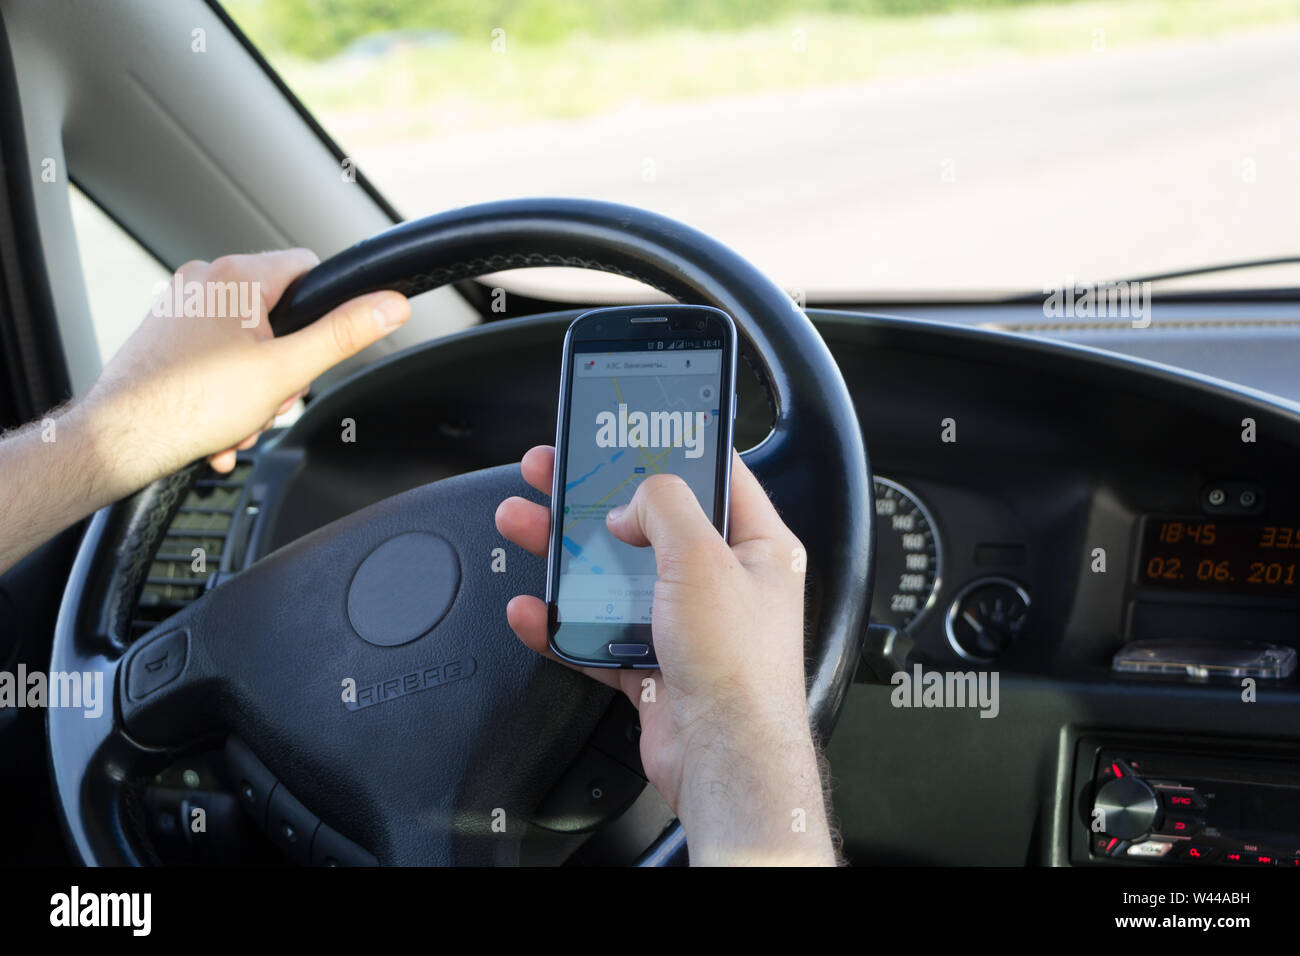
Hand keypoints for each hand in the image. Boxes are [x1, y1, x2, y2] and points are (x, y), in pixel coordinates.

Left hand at [80, 248, 410, 489]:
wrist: (120, 439)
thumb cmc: (190, 404)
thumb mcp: (288, 372)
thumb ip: (344, 335)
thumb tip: (390, 306)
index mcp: (237, 276)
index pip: (309, 269)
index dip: (324, 312)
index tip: (315, 351)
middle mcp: (203, 280)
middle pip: (278, 315)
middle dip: (282, 369)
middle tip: (270, 402)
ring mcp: (179, 308)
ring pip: (246, 344)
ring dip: (254, 390)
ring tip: (237, 423)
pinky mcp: (164, 336)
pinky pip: (214, 358)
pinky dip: (225, 393)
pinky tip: (218, 427)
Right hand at [495, 446, 836, 864]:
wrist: (722, 760)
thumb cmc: (738, 667)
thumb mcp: (701, 557)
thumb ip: (665, 508)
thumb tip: (635, 501)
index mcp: (755, 547)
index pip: (716, 477)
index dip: (672, 450)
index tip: (631, 431)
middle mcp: (723, 583)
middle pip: (649, 523)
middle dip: (595, 498)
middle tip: (554, 472)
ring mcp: (686, 625)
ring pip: (615, 576)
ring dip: (566, 554)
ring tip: (523, 524)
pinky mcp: (655, 665)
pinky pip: (599, 634)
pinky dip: (564, 622)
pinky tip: (534, 610)